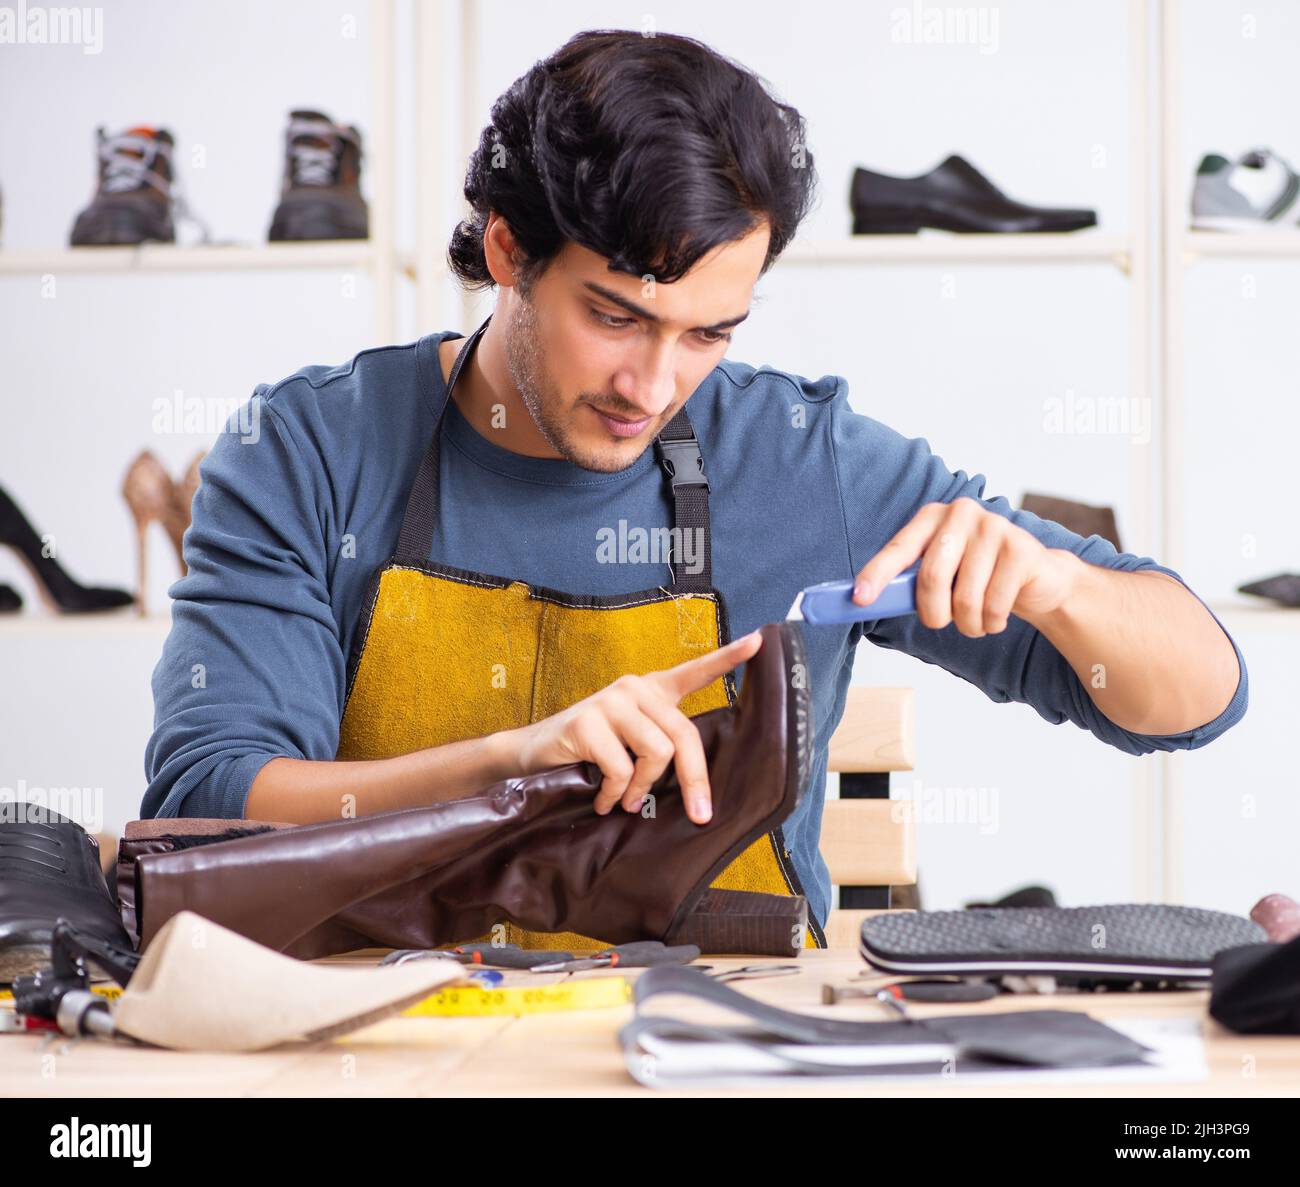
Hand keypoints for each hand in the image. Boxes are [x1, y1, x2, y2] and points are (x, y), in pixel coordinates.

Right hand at [509, 630, 762, 823]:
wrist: (532, 752)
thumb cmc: (590, 752)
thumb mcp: (631, 742)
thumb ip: (661, 746)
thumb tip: (700, 792)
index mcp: (653, 691)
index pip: (695, 671)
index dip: (729, 657)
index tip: (759, 642)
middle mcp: (635, 688)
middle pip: (683, 735)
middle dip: (695, 780)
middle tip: (700, 814)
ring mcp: (611, 701)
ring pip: (656, 752)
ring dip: (643, 788)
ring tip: (628, 801)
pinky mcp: (587, 721)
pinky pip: (621, 768)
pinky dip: (616, 794)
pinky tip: (604, 800)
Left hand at [851, 497, 1080, 635]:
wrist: (1036, 577)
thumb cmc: (978, 577)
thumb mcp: (942, 574)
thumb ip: (909, 582)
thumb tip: (867, 601)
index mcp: (932, 517)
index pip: (898, 548)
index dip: (877, 575)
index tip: (860, 599)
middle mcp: (961, 513)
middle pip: (931, 577)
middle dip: (932, 613)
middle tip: (939, 622)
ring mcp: (993, 526)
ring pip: (965, 598)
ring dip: (967, 624)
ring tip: (975, 620)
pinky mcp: (1020, 548)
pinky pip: (994, 605)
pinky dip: (991, 623)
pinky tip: (997, 615)